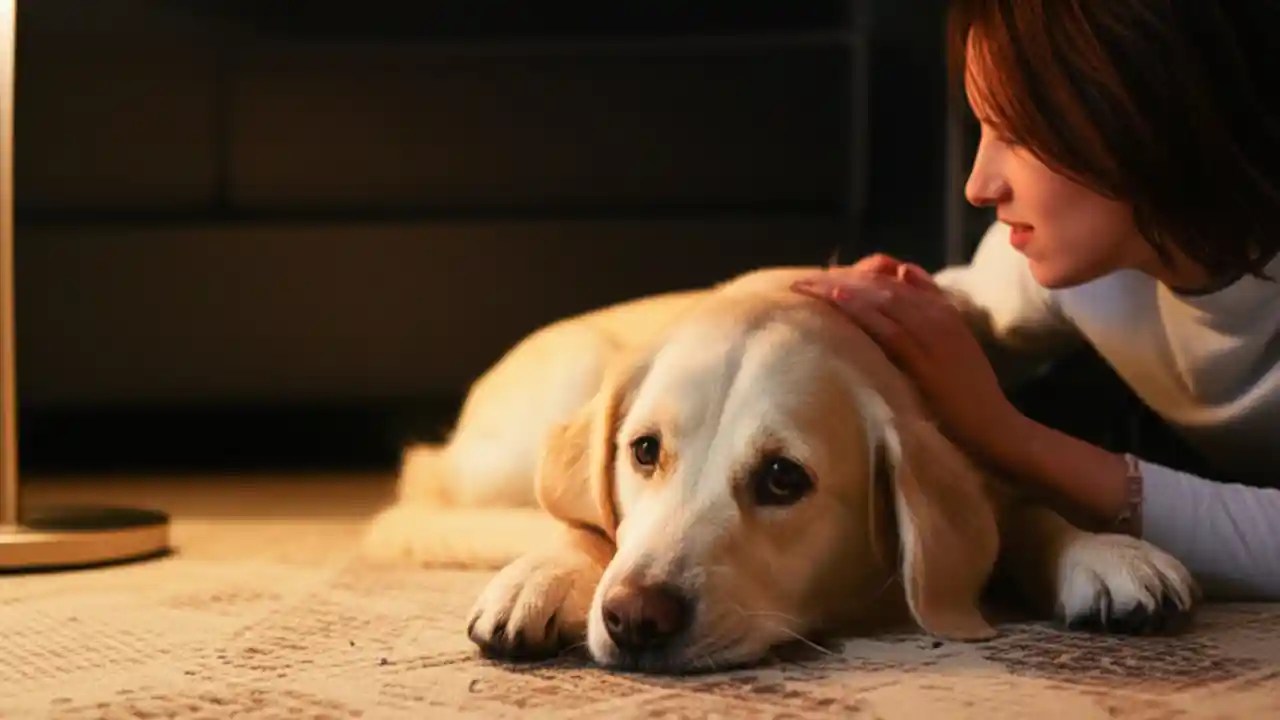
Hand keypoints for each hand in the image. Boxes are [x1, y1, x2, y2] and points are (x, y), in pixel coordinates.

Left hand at [790, 264, 1020, 463]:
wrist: (996, 427)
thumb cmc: (969, 394)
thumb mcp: (951, 346)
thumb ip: (928, 315)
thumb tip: (902, 274)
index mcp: (942, 310)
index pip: (891, 279)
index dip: (853, 275)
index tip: (819, 279)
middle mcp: (937, 314)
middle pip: (880, 284)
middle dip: (838, 278)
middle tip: (802, 281)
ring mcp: (933, 333)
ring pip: (880, 298)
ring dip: (840, 288)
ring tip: (806, 286)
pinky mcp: (926, 357)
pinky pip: (888, 326)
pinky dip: (861, 309)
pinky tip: (836, 299)